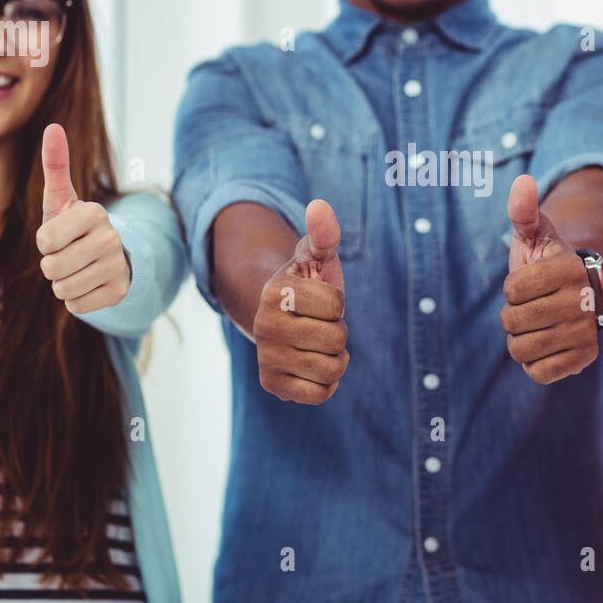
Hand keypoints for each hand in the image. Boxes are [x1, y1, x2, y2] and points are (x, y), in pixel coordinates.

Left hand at [36, 123, 130, 314]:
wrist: (111, 257)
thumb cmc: (74, 226)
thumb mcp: (62, 199)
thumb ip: (55, 165)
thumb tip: (53, 126)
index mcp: (94, 213)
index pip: (45, 240)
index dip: (44, 242)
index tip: (57, 236)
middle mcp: (111, 238)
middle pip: (52, 268)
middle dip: (52, 266)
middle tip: (67, 255)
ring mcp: (118, 266)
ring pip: (63, 289)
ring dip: (62, 284)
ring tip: (76, 269)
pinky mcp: (120, 291)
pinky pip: (77, 305)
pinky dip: (76, 299)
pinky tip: (88, 283)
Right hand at [253, 199, 349, 403]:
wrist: (284, 318)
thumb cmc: (308, 283)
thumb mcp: (316, 256)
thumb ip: (323, 234)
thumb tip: (320, 208)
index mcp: (275, 291)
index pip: (337, 304)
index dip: (337, 302)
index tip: (319, 298)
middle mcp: (264, 325)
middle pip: (337, 339)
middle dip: (338, 331)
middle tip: (319, 323)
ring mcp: (266, 357)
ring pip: (332, 369)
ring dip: (336, 358)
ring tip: (318, 344)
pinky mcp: (272, 385)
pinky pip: (320, 394)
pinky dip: (326, 384)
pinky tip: (313, 367)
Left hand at [500, 174, 597, 383]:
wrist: (573, 293)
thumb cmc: (546, 261)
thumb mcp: (534, 233)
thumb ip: (524, 211)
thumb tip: (522, 183)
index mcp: (570, 268)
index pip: (512, 289)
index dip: (511, 287)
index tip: (529, 281)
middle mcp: (585, 300)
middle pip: (513, 322)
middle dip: (512, 315)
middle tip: (532, 305)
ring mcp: (586, 332)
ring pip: (521, 349)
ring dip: (520, 338)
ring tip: (538, 324)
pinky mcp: (584, 359)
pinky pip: (538, 372)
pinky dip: (533, 361)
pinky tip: (545, 344)